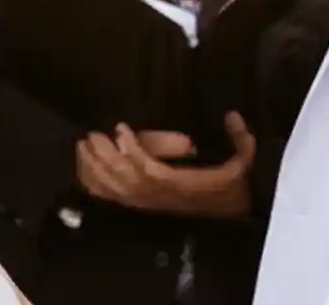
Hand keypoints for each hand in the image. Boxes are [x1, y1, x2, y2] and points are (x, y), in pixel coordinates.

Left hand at [76, 112, 256, 217]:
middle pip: (125, 179)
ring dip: (96, 168)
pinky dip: (97, 186)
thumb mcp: (245, 162)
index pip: (151, 170)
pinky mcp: (143, 205)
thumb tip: (232, 115)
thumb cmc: (233, 185)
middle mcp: (160, 196)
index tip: (120, 129)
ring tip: (83, 146)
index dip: (133, 151)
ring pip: (116, 189)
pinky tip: (83, 170)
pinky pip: (115, 198)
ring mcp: (149, 203)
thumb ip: (242, 140)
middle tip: (92, 134)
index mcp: (181, 184)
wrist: (230, 214)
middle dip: (105, 157)